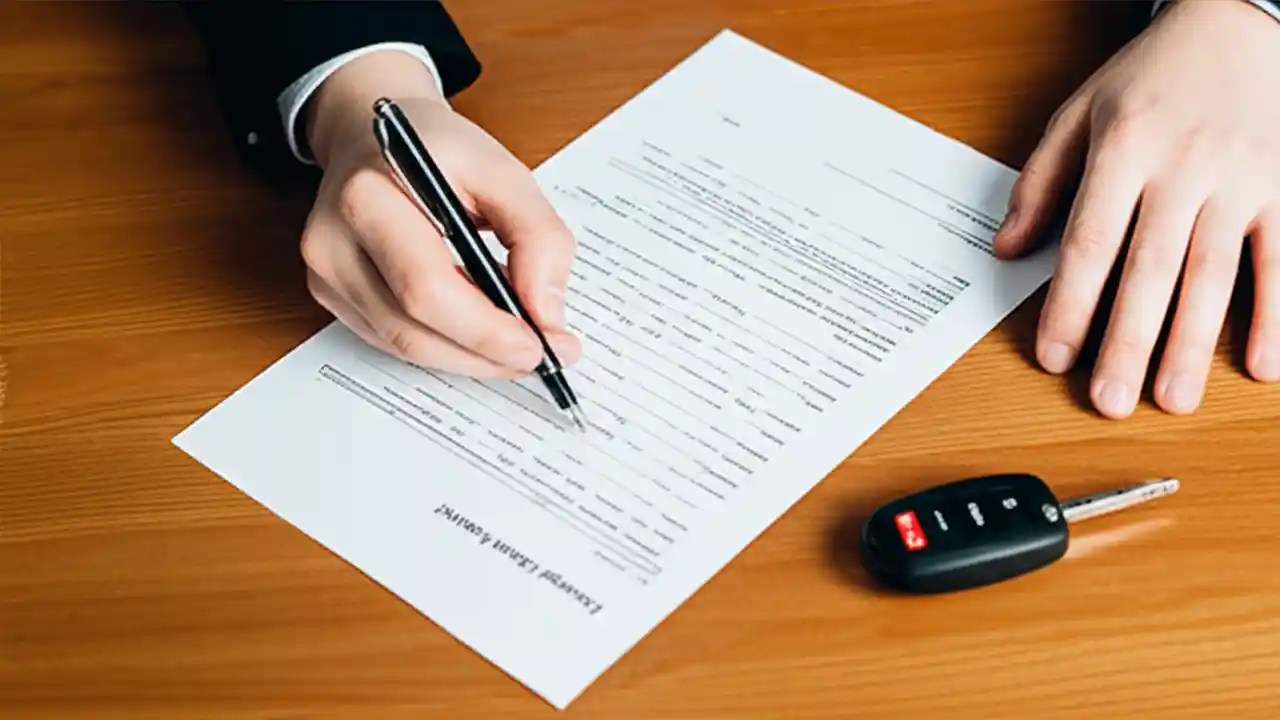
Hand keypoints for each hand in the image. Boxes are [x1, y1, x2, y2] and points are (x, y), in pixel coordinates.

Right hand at [299, 50, 579, 376]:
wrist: (374, 132)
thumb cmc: (438, 149)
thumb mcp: (502, 170)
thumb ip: (537, 236)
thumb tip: (546, 313)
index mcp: (369, 196)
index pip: (426, 286)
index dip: (486, 329)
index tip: (539, 344)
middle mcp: (333, 240)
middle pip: (412, 329)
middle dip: (485, 353)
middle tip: (540, 355)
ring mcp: (326, 274)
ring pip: (404, 346)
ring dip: (469, 358)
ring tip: (517, 348)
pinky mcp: (332, 294)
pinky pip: (394, 341)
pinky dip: (445, 347)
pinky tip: (479, 335)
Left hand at [994, 0, 1279, 417]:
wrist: (1240, 22)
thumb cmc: (1152, 75)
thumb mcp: (1080, 113)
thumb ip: (1040, 182)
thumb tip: (1008, 249)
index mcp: (1124, 150)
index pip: (1090, 242)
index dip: (1071, 304)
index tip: (1054, 356)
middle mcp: (1183, 168)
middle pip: (1150, 270)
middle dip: (1127, 342)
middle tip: (1109, 402)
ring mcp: (1240, 181)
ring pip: (1213, 275)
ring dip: (1193, 345)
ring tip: (1172, 399)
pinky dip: (1275, 315)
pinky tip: (1263, 366)